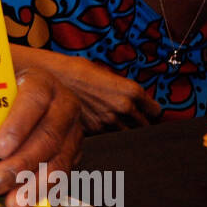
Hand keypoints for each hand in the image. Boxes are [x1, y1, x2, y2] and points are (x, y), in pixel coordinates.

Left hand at [0, 66, 83, 206]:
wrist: (36, 93)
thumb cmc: (5, 89)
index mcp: (40, 81)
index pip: (33, 100)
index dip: (18, 125)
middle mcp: (62, 103)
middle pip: (47, 136)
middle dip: (22, 163)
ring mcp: (72, 129)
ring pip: (59, 159)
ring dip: (35, 185)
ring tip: (14, 204)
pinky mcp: (73, 151)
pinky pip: (64, 174)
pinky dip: (45, 191)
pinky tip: (27, 204)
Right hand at [40, 51, 162, 132]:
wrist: (52, 77)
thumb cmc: (76, 69)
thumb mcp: (105, 72)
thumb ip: (120, 86)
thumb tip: (130, 96)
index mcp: (130, 90)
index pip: (154, 110)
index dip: (152, 111)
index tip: (149, 111)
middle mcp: (123, 107)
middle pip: (144, 126)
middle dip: (140, 123)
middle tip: (135, 120)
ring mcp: (108, 121)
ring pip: (127, 134)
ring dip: (124, 131)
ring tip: (117, 125)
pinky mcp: (93, 131)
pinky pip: (108, 136)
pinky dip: (107, 133)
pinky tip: (101, 126)